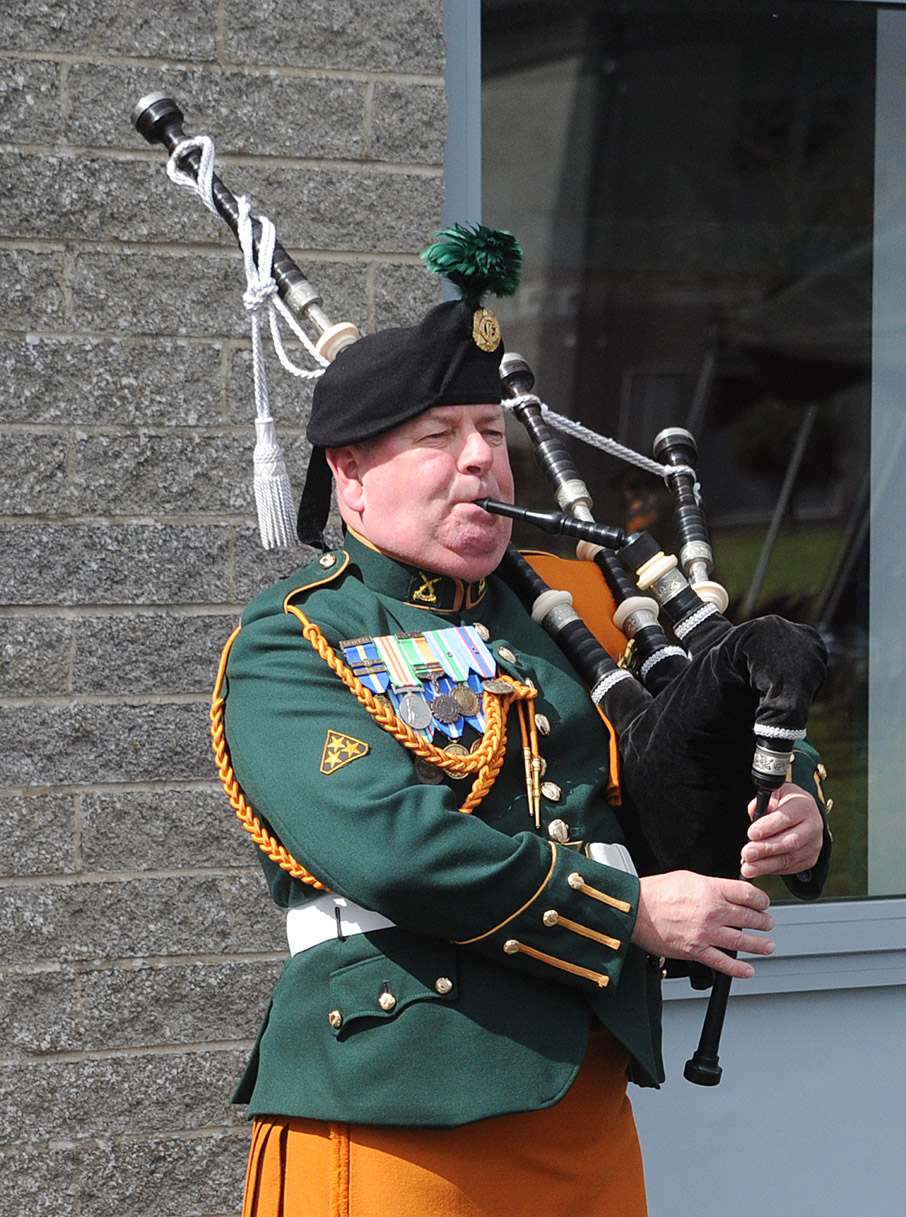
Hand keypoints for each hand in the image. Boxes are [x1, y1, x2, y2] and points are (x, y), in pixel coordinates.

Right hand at [631, 871, 773, 978]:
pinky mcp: (696, 950)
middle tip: (768, 924)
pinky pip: (723, 963)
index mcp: (711, 890)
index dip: (761, 900)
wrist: (636, 910)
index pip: (748, 895)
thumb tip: (727, 892)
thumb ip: (711, 886)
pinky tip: (748, 970)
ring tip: (768, 946)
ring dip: (759, 945)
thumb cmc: (656, 892)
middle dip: (764, 922)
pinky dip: (739, 969)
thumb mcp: (688, 878)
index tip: (764, 903)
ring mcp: (705, 933)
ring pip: (742, 942)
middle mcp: (712, 911)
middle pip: (750, 918)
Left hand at [740, 782, 823, 879]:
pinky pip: (789, 868)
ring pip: (789, 858)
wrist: (803, 815)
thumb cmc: (785, 803)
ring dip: (766, 865)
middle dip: (765, 849)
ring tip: (748, 868)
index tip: (751, 833)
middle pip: (789, 842)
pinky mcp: (810, 859)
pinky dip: (771, 869)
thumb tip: (754, 811)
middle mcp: (813, 826)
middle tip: (747, 854)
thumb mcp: (774, 795)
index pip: (786, 818)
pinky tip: (757, 869)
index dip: (768, 827)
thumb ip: (763, 803)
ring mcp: (813, 845)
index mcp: (804, 806)